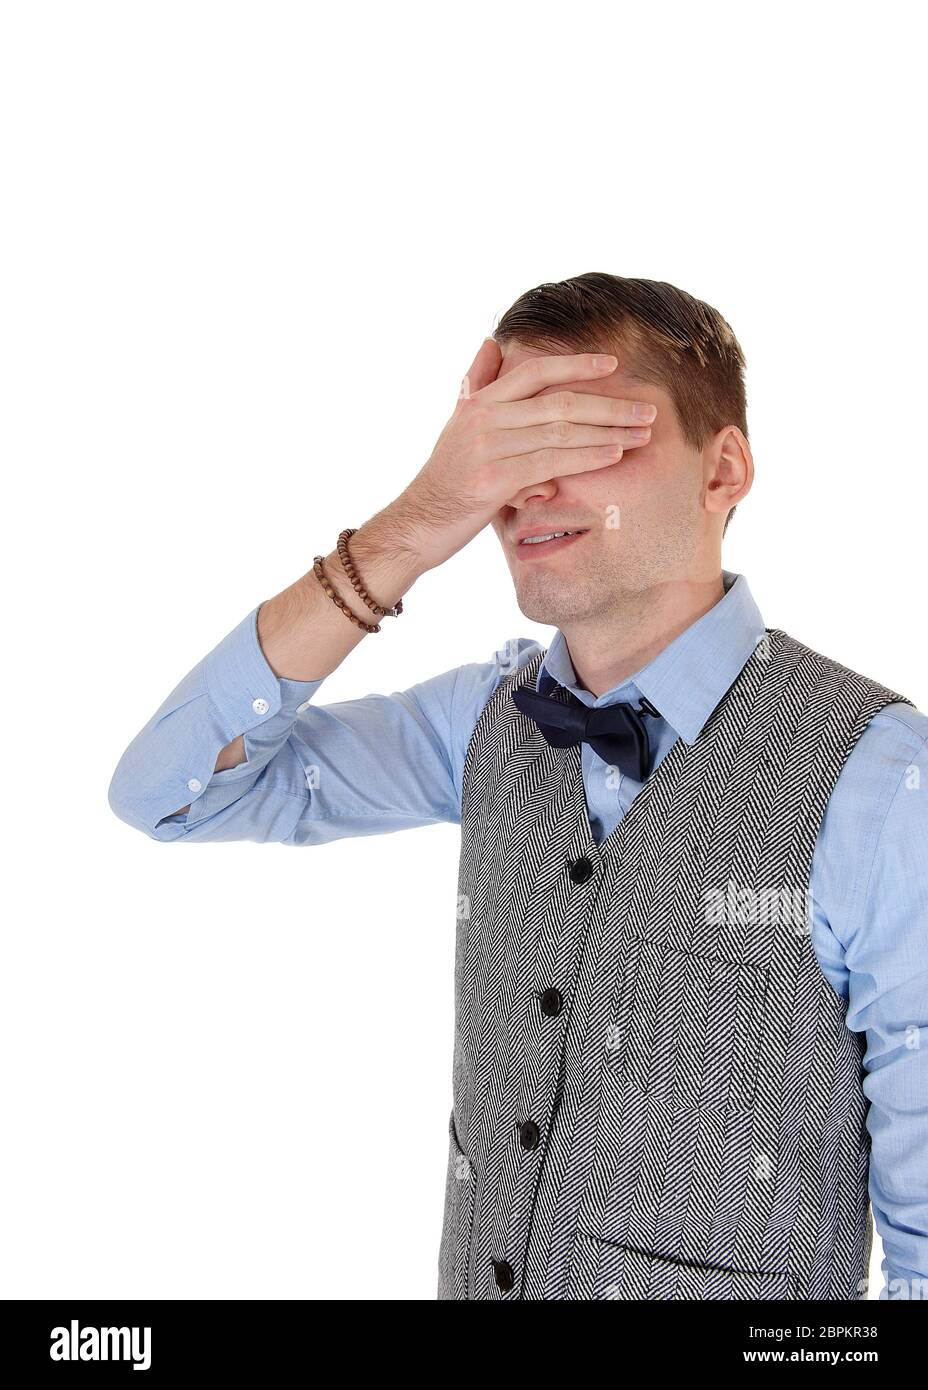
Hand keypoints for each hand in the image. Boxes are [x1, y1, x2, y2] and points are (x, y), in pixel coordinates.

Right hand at [380, 338, 656, 571]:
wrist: (417, 523)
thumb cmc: (446, 479)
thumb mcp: (458, 424)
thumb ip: (477, 384)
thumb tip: (491, 342)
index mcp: (480, 402)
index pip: (535, 372)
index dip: (576, 365)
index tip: (614, 365)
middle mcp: (484, 418)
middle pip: (558, 403)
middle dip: (608, 405)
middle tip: (647, 410)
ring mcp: (488, 447)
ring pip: (560, 432)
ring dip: (608, 432)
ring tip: (642, 434)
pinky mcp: (493, 479)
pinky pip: (550, 463)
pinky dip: (587, 457)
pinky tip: (614, 454)